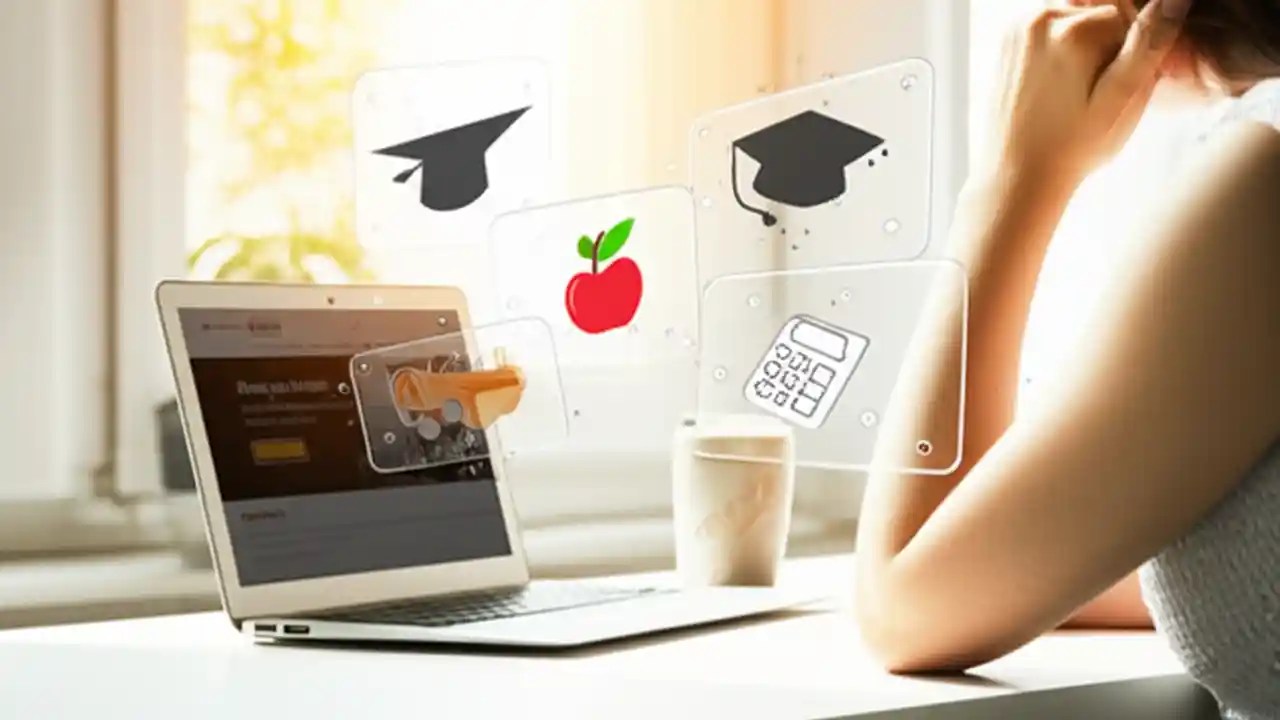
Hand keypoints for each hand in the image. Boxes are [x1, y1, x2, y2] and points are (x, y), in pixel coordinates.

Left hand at [979, 0, 1190, 188]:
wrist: (1016, 175)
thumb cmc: (1073, 148)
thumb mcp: (1124, 99)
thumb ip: (1150, 43)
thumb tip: (1174, 0)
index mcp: (1073, 31)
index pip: (1130, 15)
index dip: (1136, 51)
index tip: (1124, 85)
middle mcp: (1039, 18)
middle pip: (1101, 12)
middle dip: (1110, 44)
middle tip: (1097, 91)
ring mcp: (1018, 28)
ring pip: (1076, 18)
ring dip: (1086, 45)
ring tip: (1077, 90)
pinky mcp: (1007, 41)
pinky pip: (1050, 29)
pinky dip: (1062, 48)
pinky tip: (1058, 86)